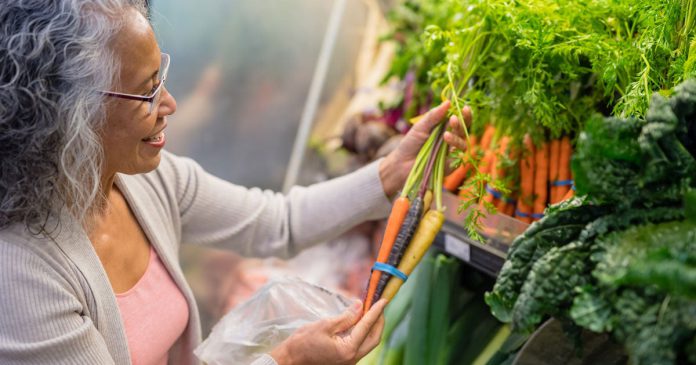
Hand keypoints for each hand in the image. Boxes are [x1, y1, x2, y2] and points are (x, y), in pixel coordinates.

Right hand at [269, 299, 386, 364]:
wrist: (290, 360)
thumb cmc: (303, 342)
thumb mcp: (325, 325)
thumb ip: (346, 317)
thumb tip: (361, 306)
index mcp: (348, 350)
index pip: (367, 327)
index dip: (376, 312)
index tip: (383, 300)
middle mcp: (352, 359)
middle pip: (374, 338)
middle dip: (379, 321)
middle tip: (379, 305)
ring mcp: (349, 362)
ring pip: (367, 343)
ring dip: (371, 327)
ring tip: (370, 310)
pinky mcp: (345, 360)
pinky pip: (359, 345)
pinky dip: (362, 332)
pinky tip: (359, 322)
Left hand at [378, 101, 470, 197]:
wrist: (401, 163)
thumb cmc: (410, 144)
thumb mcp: (420, 127)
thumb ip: (434, 116)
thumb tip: (448, 102)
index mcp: (445, 128)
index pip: (460, 120)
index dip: (465, 115)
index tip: (465, 107)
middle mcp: (451, 140)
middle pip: (464, 130)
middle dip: (463, 123)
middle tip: (454, 119)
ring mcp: (451, 152)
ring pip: (463, 143)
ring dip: (456, 137)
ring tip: (445, 134)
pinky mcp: (451, 165)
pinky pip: (459, 156)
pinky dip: (454, 148)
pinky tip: (446, 142)